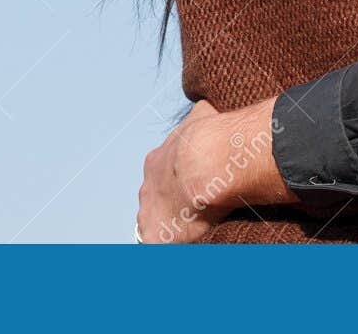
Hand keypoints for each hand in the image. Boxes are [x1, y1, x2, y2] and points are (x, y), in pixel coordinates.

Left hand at [136, 97, 290, 242]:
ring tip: (193, 233)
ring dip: (170, 228)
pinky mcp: (154, 237)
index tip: (194, 185)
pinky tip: (189, 247)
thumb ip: (201, 116)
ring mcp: (147, 212)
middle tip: (195, 210)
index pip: (162, 176)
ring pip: (154, 224)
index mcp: (156, 161)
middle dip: (171, 206)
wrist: (209, 160)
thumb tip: (210, 108)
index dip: (178, 182)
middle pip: (154, 201)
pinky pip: (158, 247)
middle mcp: (146, 186)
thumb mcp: (203, 114)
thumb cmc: (211, 136)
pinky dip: (172, 248)